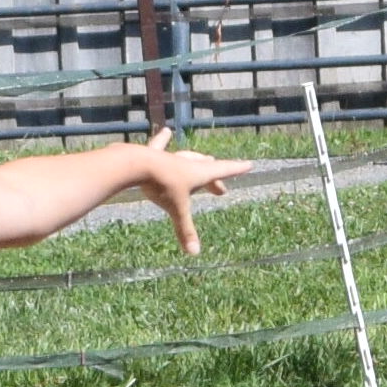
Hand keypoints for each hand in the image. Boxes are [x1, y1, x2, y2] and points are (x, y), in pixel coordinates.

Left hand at [136, 129, 251, 253]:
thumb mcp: (177, 210)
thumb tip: (194, 254)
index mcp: (199, 173)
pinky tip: (165, 131)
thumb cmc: (162, 186)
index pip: (223, 170)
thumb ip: (185, 230)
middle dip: (215, 179)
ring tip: (204, 160)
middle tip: (221, 190)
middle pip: (206, 169)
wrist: (138, 165)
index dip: (236, 169)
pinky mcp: (154, 154)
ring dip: (197, 160)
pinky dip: (163, 140)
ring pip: (188, 157)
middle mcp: (188, 163)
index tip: (249, 165)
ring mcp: (171, 157)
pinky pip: (161, 146)